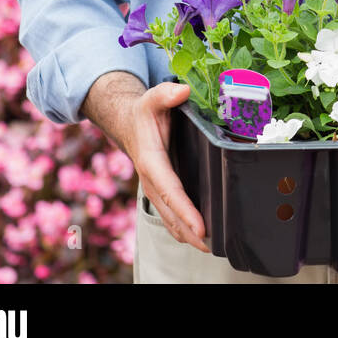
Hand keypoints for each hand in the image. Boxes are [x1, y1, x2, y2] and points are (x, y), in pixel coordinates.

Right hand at [127, 82, 209, 252]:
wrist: (127, 121)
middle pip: (170, 211)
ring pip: (169, 217)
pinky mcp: (160, 189)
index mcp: (151, 161)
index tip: (200, 227)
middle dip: (188, 231)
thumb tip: (182, 91)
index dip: (185, 210)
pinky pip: (170, 213)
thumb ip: (166, 94)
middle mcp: (151, 179)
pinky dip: (182, 226)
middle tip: (210, 245)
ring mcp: (154, 187)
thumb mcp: (153, 97)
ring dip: (186, 233)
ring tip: (208, 247)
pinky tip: (196, 235)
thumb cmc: (144, 111)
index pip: (170, 190)